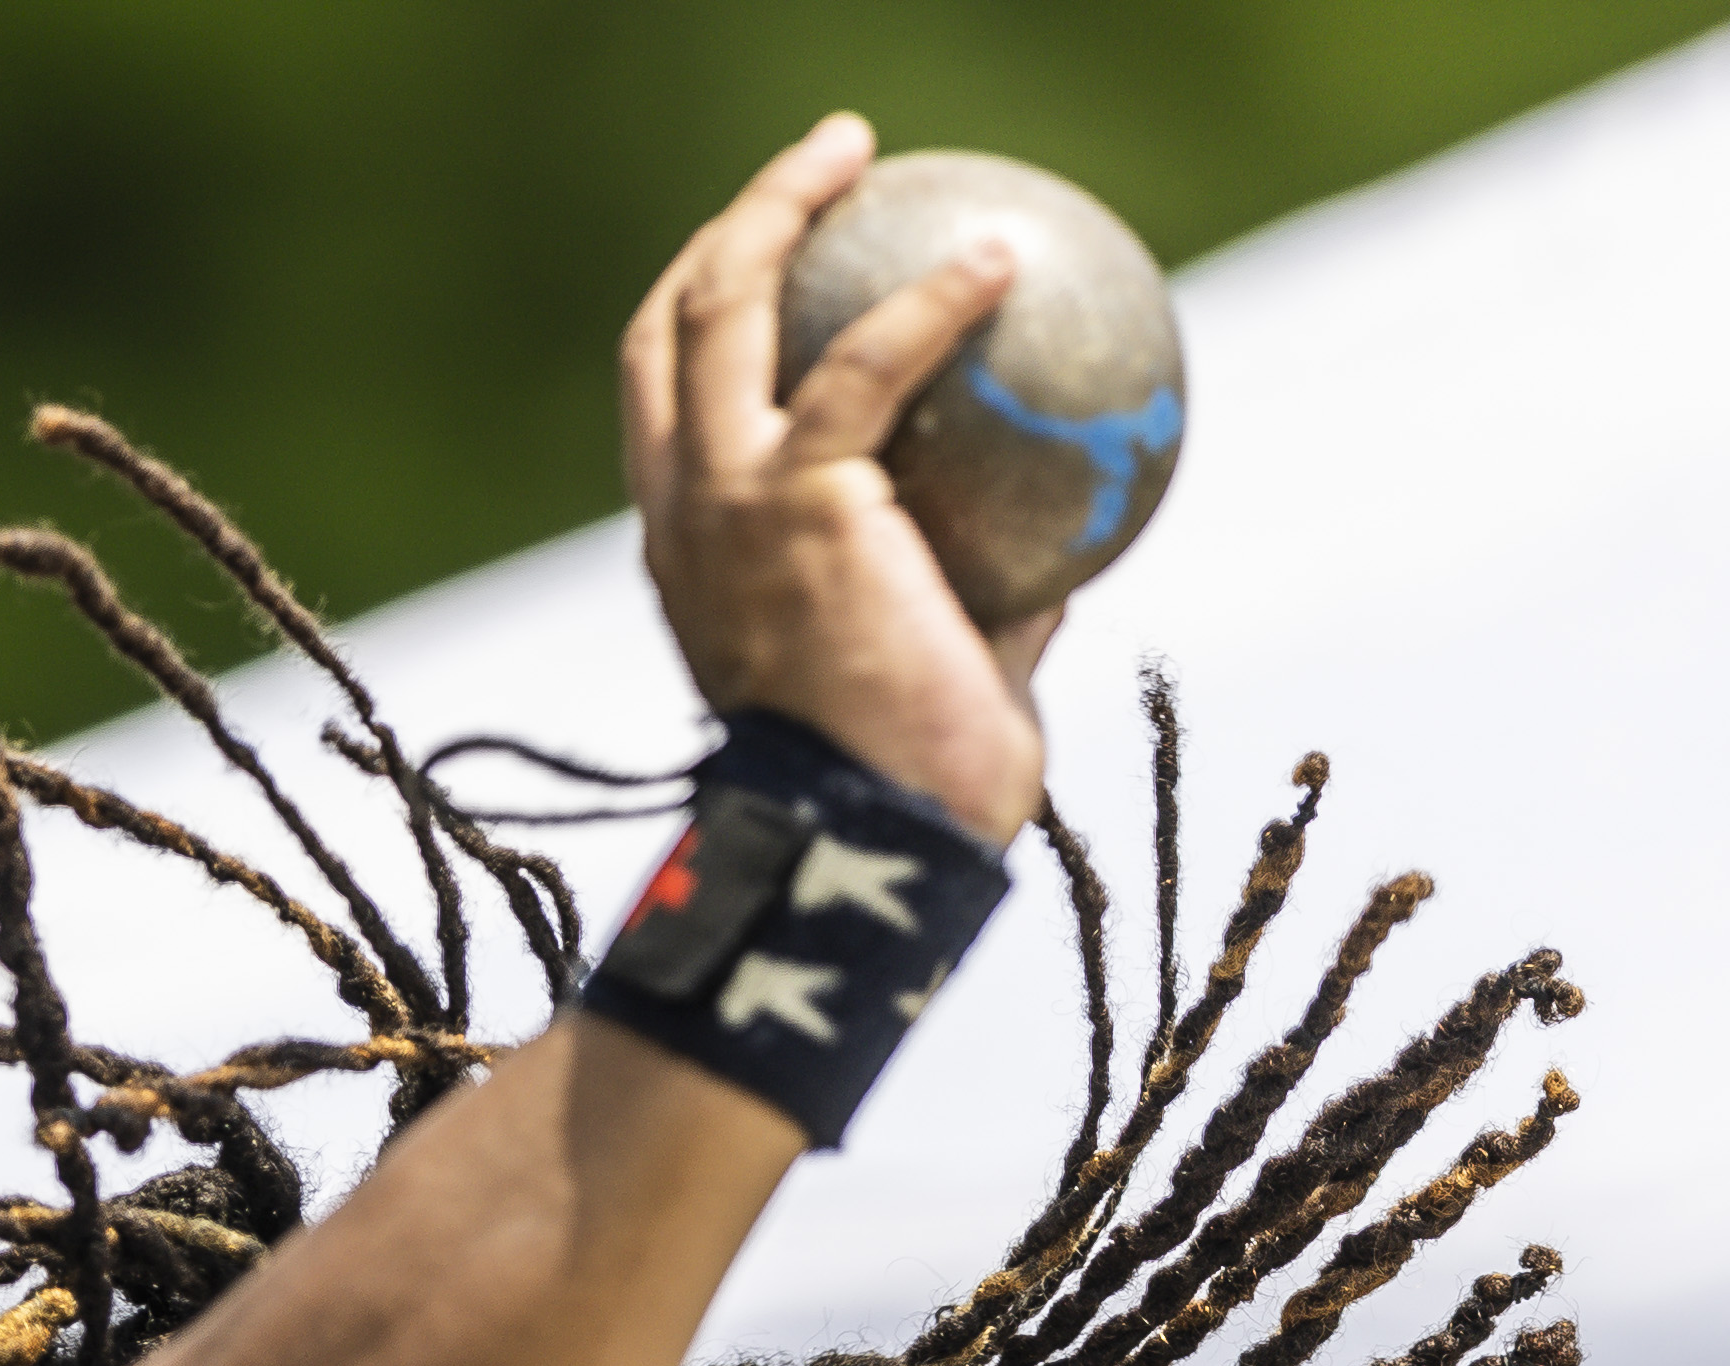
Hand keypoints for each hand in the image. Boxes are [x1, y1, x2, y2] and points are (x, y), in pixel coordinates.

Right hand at [624, 114, 1059, 847]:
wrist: (867, 849)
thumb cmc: (906, 800)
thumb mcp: (944, 685)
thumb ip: (984, 610)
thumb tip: (1059, 554)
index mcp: (695, 560)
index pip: (674, 409)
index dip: (712, 320)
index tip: (788, 269)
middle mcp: (684, 517)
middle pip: (670, 325)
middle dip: (737, 226)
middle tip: (823, 169)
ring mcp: (722, 501)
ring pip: (722, 304)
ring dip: (782, 206)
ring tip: (856, 151)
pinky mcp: (792, 501)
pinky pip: (866, 366)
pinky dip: (931, 301)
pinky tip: (998, 259)